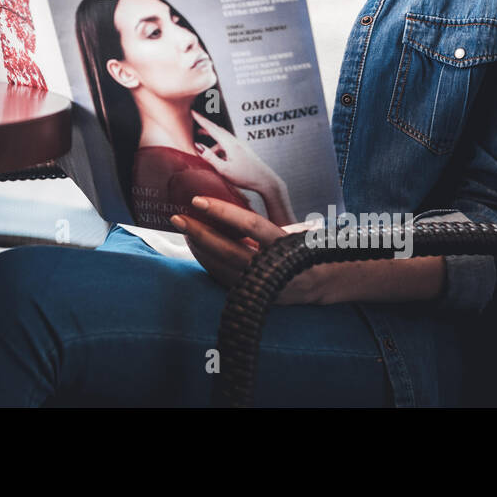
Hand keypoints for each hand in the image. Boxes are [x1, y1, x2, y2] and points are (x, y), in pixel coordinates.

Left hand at [170, 197, 335, 304]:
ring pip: (221, 267)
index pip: (250, 225)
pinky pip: (222, 278)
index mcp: (286, 245)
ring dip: (198, 248)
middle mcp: (273, 268)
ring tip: (184, 227)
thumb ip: (261, 224)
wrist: (319, 281)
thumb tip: (224, 201)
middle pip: (228, 251)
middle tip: (177, 217)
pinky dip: (206, 261)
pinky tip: (195, 246)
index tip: (198, 200)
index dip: (222, 212)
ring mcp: (262, 286)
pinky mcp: (253, 296)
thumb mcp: (292, 230)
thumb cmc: (302, 246)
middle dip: (199, 234)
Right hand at [190, 110, 295, 225]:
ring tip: (206, 152)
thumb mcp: (224, 169)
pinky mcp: (244, 151)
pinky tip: (218, 159)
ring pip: (223, 140)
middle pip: (218, 131)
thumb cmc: (246, 177)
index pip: (212, 129)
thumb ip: (210, 157)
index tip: (193, 113)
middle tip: (195, 128)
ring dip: (213, 143)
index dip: (201, 120)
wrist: (266, 181)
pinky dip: (220, 149)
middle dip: (206, 129)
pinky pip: (228, 146)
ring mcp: (241, 145)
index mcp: (230, 144)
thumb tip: (198, 146)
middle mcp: (236, 142)